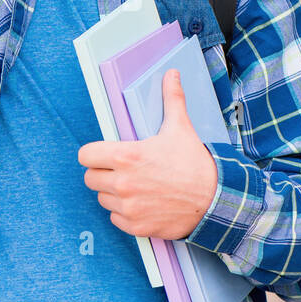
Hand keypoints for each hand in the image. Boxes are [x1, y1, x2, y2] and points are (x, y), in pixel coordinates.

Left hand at [78, 69, 218, 238]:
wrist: (215, 199)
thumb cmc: (195, 164)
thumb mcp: (180, 128)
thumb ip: (171, 99)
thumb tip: (171, 75)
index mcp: (127, 156)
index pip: (85, 156)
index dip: (93, 154)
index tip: (103, 155)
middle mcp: (123, 183)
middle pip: (90, 178)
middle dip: (102, 173)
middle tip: (120, 170)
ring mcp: (129, 207)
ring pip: (103, 199)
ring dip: (113, 194)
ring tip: (134, 186)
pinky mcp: (136, 227)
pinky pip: (115, 219)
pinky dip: (124, 213)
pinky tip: (140, 203)